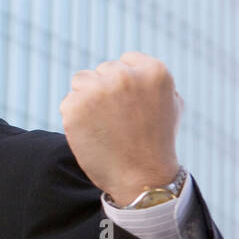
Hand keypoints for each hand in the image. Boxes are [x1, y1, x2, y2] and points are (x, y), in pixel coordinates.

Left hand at [58, 52, 182, 206]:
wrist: (141, 178)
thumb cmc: (156, 142)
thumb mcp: (170, 103)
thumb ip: (151, 81)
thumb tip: (131, 65)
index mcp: (153, 71)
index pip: (126, 61)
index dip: (125, 85)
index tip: (131, 106)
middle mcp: (125, 76)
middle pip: (102, 71)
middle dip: (106, 91)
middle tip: (117, 120)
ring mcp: (98, 90)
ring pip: (81, 81)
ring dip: (87, 99)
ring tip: (104, 125)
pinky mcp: (75, 106)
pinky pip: (68, 102)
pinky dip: (75, 117)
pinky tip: (92, 134)